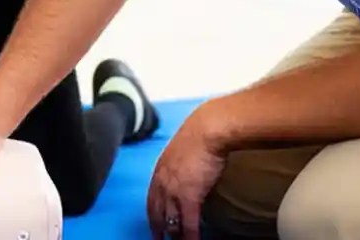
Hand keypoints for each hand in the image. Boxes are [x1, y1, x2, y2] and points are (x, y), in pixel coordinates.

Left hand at [146, 111, 226, 239]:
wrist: (208, 130)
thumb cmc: (200, 135)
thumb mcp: (183, 150)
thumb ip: (181, 164)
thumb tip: (189, 171)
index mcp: (159, 170)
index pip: (151, 198)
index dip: (153, 214)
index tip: (154, 225)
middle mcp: (162, 182)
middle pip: (156, 213)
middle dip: (157, 230)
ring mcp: (173, 190)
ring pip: (170, 222)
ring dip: (173, 236)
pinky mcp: (188, 196)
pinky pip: (187, 223)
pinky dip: (189, 236)